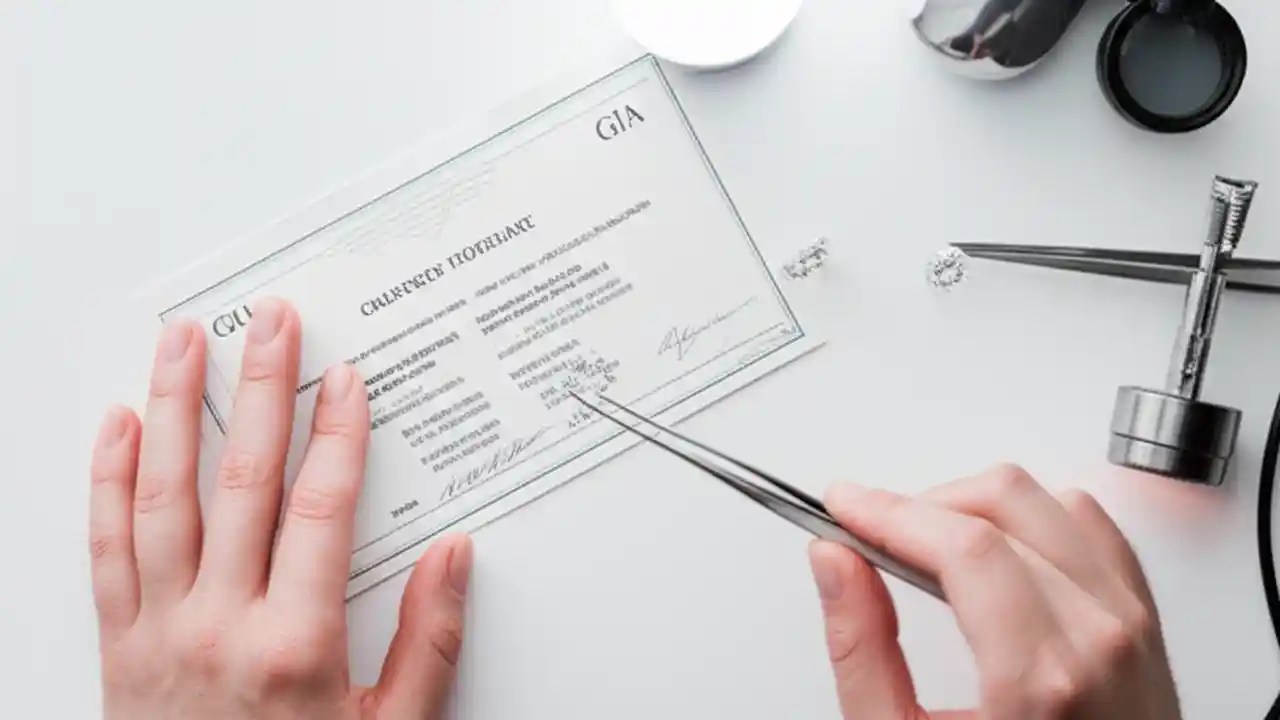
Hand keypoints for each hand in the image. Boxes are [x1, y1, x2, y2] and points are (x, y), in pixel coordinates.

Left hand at [89, 298, 469, 719]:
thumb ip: (429, 643)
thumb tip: (455, 557)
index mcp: (295, 646)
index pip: (320, 508)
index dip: (337, 435)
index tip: (345, 380)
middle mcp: (219, 626)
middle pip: (242, 480)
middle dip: (260, 389)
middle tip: (272, 322)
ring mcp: (158, 631)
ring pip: (160, 496)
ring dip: (171, 409)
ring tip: (181, 343)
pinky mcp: (118, 645)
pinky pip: (103, 547)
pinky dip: (106, 479)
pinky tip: (118, 427)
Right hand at [807, 465, 1179, 718]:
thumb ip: (863, 652)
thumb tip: (836, 564)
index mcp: (1041, 676)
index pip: (962, 543)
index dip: (889, 509)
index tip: (844, 505)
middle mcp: (1102, 639)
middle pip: (1004, 503)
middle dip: (924, 505)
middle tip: (874, 533)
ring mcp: (1135, 627)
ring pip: (1052, 501)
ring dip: (980, 507)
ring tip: (930, 547)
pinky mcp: (1149, 624)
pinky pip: (1095, 529)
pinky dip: (1037, 520)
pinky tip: (996, 551)